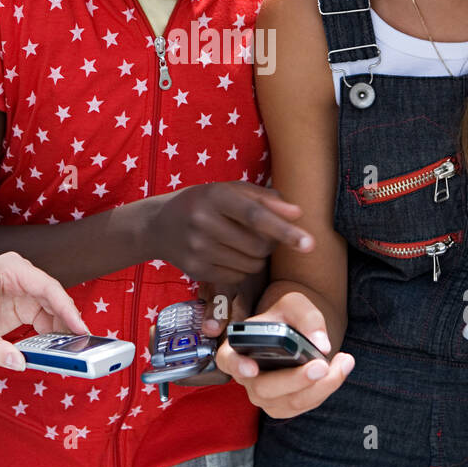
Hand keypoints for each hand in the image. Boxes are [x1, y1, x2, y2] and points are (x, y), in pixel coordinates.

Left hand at [0, 250, 88, 369]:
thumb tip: (18, 363)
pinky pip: (46, 318)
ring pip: (53, 309)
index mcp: (11, 269)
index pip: (47, 287)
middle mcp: (22, 276)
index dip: (66, 309)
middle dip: (67, 322)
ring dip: (61, 330)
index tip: (80, 329)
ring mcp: (24, 290)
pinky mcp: (24, 305)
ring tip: (70, 351)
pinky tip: (55, 349)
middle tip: (80, 346)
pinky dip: (51, 335)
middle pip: (54, 299)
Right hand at [149, 182, 312, 287]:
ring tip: (243, 242)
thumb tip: (297, 213)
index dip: (284, 230)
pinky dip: (243, 267)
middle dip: (271, 243)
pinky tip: (229, 253)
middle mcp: (203, 222)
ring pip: (251, 264)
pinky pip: (237, 276)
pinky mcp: (196, 270)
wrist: (158, 225)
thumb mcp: (229, 190)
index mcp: (214, 196)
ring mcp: (198, 249)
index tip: (309, 243)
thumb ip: (264, 198)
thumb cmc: (204, 202)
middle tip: (265, 234)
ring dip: (258, 256)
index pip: (255, 215)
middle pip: (258, 245)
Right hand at [214, 291, 353, 418]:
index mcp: (239, 349)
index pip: (228, 361)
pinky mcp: (285, 406)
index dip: (238, 367)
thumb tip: (321, 345)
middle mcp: (248, 378)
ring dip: (321, 386)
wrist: (298, 330)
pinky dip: (327, 388)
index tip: (253, 368)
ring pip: (290, 402)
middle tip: (321, 365)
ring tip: (343, 362)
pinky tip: (341, 367)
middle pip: (265, 388)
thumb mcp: (295, 304)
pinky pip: (306, 404)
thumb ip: (306, 317)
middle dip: (296, 380)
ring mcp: (265, 397)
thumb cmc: (288, 316)